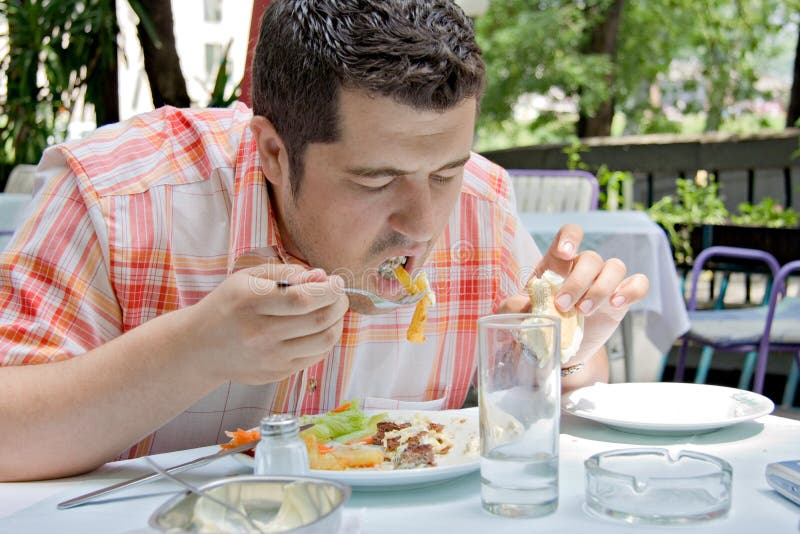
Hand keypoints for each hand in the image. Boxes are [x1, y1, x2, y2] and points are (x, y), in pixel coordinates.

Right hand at [185, 263, 347, 384]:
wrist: (201, 348)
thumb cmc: (228, 305)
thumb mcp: (247, 278)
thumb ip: (286, 272)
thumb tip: (322, 277)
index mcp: (250, 302)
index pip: (302, 298)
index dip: (329, 289)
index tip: (336, 281)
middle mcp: (260, 333)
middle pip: (318, 320)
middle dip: (339, 303)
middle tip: (339, 294)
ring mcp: (270, 357)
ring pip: (324, 340)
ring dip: (337, 322)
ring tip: (333, 309)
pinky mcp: (277, 373)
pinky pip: (316, 355)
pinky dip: (326, 339)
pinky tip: (320, 327)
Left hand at [500, 224, 648, 362]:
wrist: (558, 349)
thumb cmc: (537, 324)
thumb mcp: (518, 316)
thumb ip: (513, 308)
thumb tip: (522, 305)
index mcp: (557, 263)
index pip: (569, 234)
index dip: (570, 238)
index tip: (565, 255)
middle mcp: (583, 267)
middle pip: (591, 258)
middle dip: (578, 282)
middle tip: (563, 306)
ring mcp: (605, 282)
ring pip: (615, 267)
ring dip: (601, 289)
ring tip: (584, 312)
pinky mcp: (621, 299)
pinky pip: (638, 283)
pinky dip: (631, 290)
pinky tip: (616, 303)